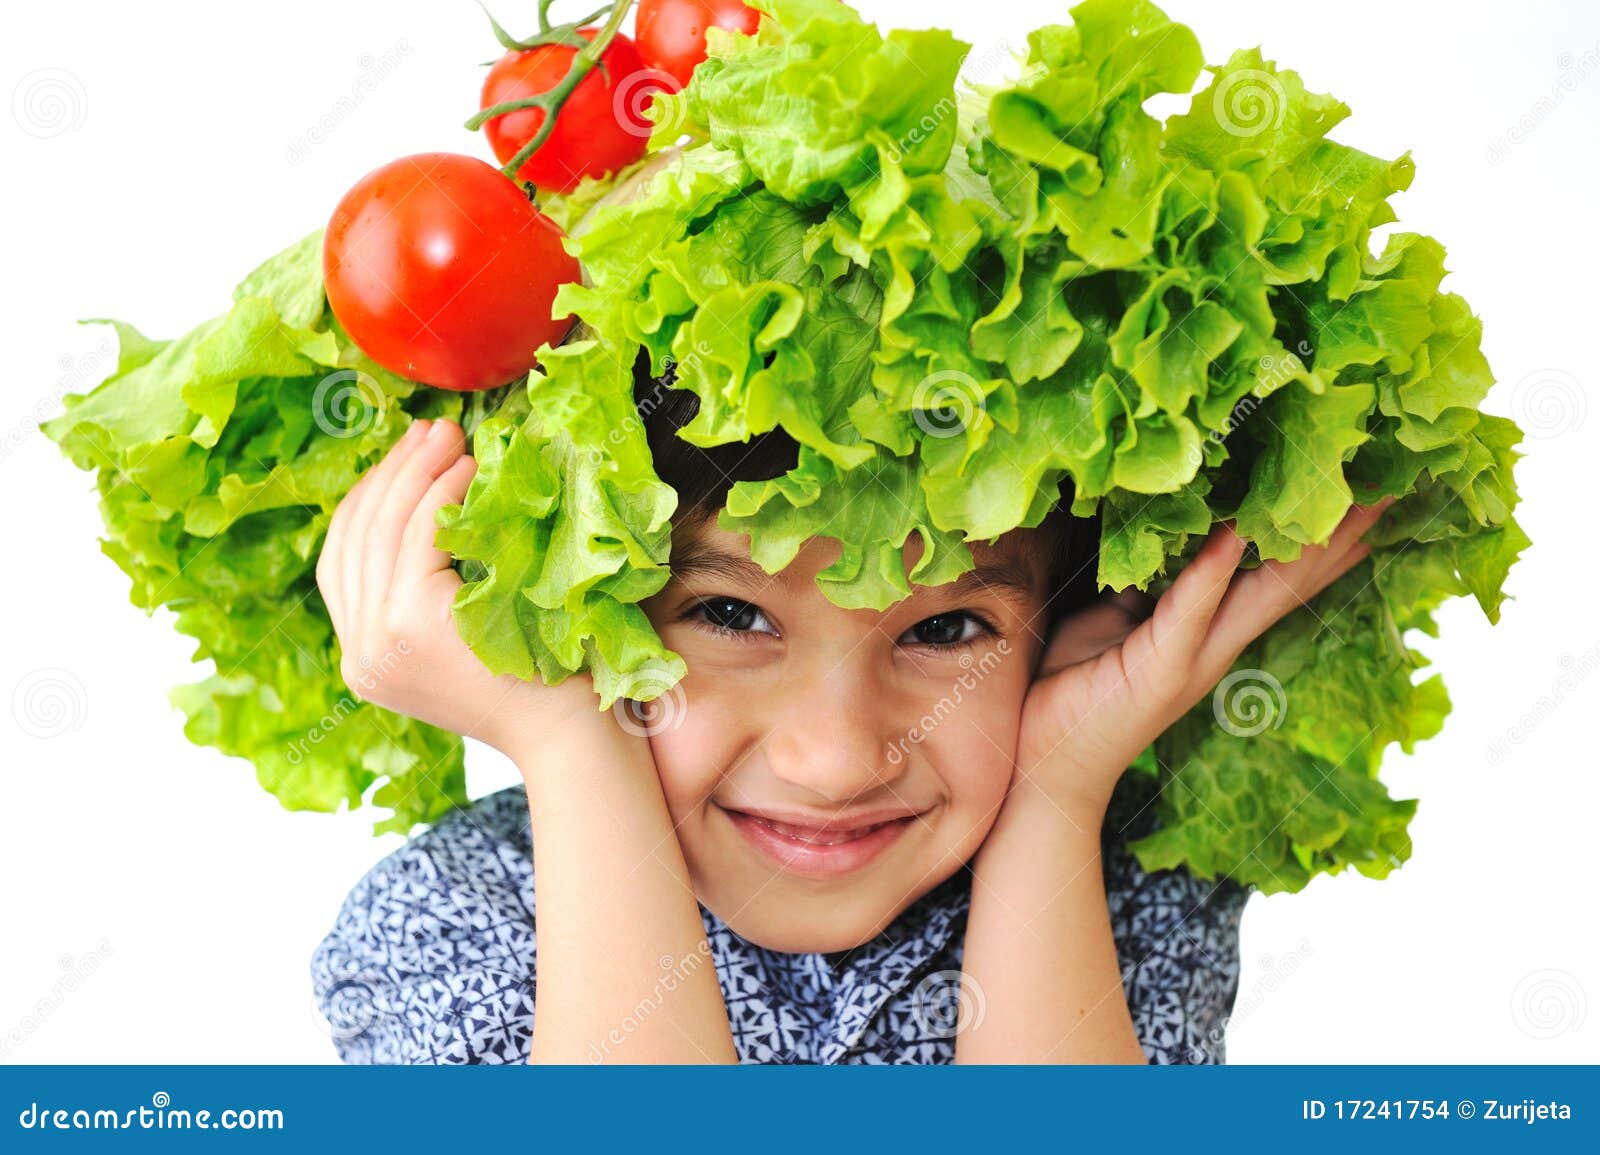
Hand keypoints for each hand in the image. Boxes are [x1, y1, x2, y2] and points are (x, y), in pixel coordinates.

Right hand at [315, 418, 593, 756]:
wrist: (567, 734)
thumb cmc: (536, 683)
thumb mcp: (463, 638)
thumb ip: (428, 595)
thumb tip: (427, 509)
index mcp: (365, 659)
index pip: (342, 562)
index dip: (369, 501)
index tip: (404, 460)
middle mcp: (360, 654)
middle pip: (354, 538)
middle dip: (389, 474)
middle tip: (428, 431)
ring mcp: (379, 641)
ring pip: (381, 530)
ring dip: (414, 472)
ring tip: (446, 437)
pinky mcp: (410, 623)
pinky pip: (416, 537)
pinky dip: (438, 494)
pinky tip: (465, 470)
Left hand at [1016, 497, 1396, 817]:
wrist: (1045, 768)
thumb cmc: (1074, 688)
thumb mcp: (1115, 620)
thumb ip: (1149, 585)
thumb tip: (1168, 534)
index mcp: (1211, 628)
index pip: (1282, 572)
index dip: (1328, 533)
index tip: (1372, 488)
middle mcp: (1217, 644)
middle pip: (1296, 579)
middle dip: (1347, 531)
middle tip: (1394, 481)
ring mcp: (1194, 660)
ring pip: (1264, 593)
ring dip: (1307, 545)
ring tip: (1349, 497)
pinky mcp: (1158, 671)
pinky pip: (1189, 611)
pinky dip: (1213, 572)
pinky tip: (1237, 534)